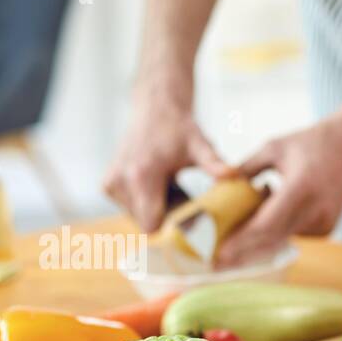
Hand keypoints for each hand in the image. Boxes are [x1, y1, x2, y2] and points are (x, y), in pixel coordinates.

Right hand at [103, 93, 231, 231]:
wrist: (155, 109)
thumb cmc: (180, 129)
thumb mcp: (200, 146)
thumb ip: (214, 163)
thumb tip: (234, 175)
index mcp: (142, 176)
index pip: (152, 224)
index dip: (171, 230)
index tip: (191, 223)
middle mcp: (120, 181)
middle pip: (147, 224)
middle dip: (167, 220)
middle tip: (187, 202)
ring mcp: (111, 184)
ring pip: (139, 218)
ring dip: (158, 211)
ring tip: (173, 189)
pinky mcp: (107, 185)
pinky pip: (131, 209)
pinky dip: (147, 203)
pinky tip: (160, 186)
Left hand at [216, 114, 341, 266]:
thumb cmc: (310, 143)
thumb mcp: (273, 148)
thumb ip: (246, 168)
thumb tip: (218, 185)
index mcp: (299, 189)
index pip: (265, 225)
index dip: (241, 242)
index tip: (220, 253)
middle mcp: (314, 211)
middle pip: (271, 240)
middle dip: (243, 252)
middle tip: (218, 261)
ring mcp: (323, 223)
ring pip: (282, 238)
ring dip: (260, 237)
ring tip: (238, 229)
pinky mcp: (327, 228)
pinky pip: (294, 234)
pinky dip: (278, 230)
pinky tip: (272, 210)